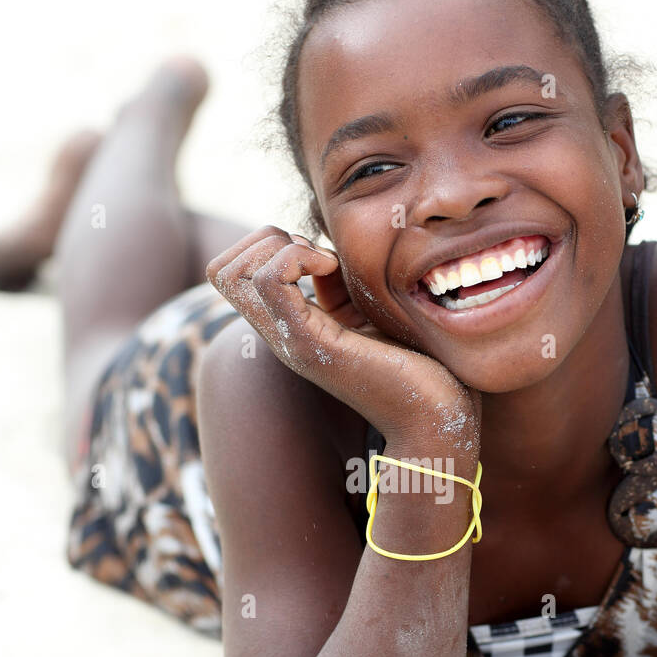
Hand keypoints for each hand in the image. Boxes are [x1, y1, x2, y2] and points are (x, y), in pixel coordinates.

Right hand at [206, 227, 480, 447]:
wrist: (436, 416)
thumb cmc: (417, 366)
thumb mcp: (366, 313)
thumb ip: (338, 286)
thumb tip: (322, 254)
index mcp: (290, 328)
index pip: (232, 274)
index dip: (268, 245)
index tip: (319, 256)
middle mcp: (280, 337)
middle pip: (220, 270)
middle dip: (266, 240)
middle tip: (318, 257)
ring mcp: (289, 342)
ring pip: (232, 272)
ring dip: (279, 247)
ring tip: (325, 264)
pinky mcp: (309, 345)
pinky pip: (269, 281)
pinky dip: (297, 258)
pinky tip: (333, 270)